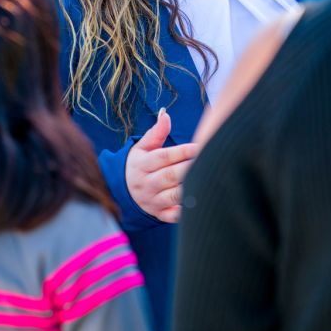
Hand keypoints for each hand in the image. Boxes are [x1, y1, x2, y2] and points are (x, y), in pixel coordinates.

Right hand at [125, 108, 198, 222]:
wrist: (121, 192)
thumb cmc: (139, 165)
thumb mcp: (142, 148)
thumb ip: (156, 133)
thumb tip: (166, 115)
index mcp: (142, 165)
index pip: (163, 157)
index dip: (182, 151)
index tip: (200, 146)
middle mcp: (147, 184)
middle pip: (170, 176)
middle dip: (189, 168)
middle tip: (208, 160)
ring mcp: (153, 201)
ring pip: (174, 196)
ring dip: (190, 188)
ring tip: (208, 178)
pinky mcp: (159, 214)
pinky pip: (174, 215)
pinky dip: (186, 211)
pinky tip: (200, 202)